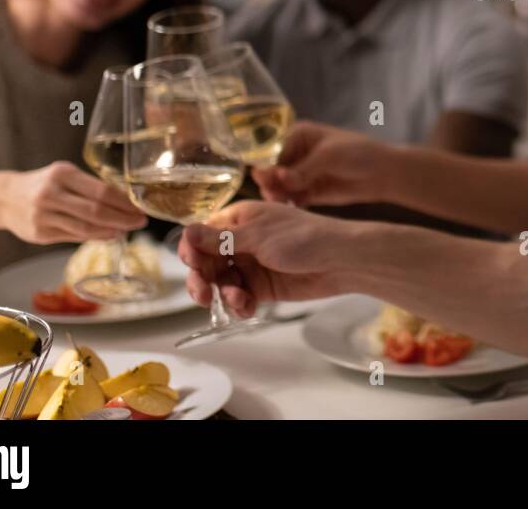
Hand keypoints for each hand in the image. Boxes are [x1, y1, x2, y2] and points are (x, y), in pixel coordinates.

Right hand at [0, 162, 145, 244]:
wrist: (5, 198)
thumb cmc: (43, 184)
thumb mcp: (64, 175)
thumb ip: (90, 187)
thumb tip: (124, 202)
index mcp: (62, 174)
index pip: (101, 190)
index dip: (124, 202)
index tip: (140, 208)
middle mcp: (51, 194)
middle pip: (95, 210)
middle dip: (123, 218)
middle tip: (140, 222)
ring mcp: (44, 215)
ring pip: (85, 227)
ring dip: (110, 230)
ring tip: (126, 230)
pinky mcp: (40, 233)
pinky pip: (74, 237)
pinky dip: (94, 237)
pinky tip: (107, 235)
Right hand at [177, 200, 342, 315]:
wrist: (342, 260)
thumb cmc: (303, 237)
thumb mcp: (259, 236)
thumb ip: (222, 239)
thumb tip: (184, 231)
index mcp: (238, 219)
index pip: (201, 234)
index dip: (192, 250)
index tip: (193, 265)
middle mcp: (240, 241)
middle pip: (206, 262)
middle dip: (202, 279)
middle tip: (203, 296)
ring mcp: (251, 264)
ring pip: (221, 283)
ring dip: (223, 294)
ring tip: (238, 300)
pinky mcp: (262, 286)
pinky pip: (239, 297)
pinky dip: (238, 304)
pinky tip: (247, 308)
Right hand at [250, 122, 389, 207]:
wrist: (382, 173)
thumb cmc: (358, 153)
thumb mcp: (329, 156)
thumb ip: (303, 169)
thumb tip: (279, 177)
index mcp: (297, 135)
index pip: (273, 152)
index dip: (269, 166)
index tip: (267, 179)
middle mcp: (296, 154)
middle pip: (273, 170)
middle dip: (271, 182)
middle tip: (274, 194)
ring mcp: (302, 173)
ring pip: (280, 186)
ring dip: (279, 194)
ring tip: (284, 200)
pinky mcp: (309, 191)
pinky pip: (292, 198)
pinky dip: (290, 202)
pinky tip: (295, 204)